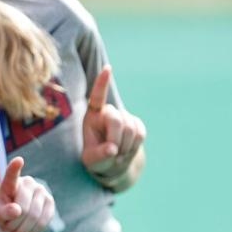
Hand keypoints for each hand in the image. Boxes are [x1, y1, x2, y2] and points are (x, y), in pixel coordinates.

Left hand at [0, 157, 54, 231]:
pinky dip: (33, 230)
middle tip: (8, 229)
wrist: (17, 219)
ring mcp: (41, 190)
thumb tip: (17, 210)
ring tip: (16, 231)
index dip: (14, 168)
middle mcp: (28, 182)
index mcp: (10, 183)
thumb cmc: (4, 213)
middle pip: (23, 208)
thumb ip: (4, 212)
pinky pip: (43, 221)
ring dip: (23, 229)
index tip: (18, 160)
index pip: (11, 175)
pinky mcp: (50, 201)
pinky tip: (27, 230)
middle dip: (14, 223)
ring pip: (34, 216)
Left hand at [81, 66, 144, 181]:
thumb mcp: (91, 161)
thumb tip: (112, 149)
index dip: (102, 83)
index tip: (108, 68)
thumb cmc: (97, 159)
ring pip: (130, 128)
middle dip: (115, 138)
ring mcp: (124, 116)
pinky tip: (126, 150)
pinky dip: (134, 146)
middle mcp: (108, 112)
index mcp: (92, 116)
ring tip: (117, 154)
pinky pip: (140, 133)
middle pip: (116, 119)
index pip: (97, 97)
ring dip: (125, 146)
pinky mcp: (136, 123)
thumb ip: (99, 155)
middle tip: (112, 153)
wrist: (113, 163)